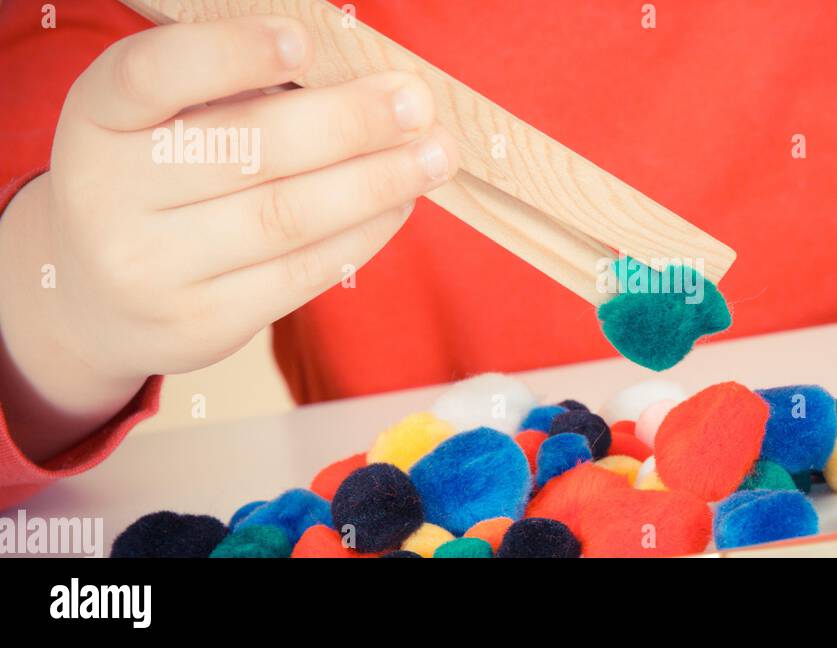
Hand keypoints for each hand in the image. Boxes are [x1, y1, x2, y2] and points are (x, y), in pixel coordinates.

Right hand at [0, 15, 457, 458]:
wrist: (97, 295)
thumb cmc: (158, 177)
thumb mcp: (167, 120)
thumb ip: (243, 92)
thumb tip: (367, 80)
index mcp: (98, 116)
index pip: (154, 75)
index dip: (231, 55)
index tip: (306, 41)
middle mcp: (108, 193)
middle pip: (249, 152)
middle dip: (349, 123)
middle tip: (416, 103)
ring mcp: (151, 268)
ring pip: (286, 218)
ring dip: (376, 182)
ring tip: (435, 156)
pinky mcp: (199, 324)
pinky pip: (301, 274)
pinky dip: (364, 233)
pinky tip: (402, 202)